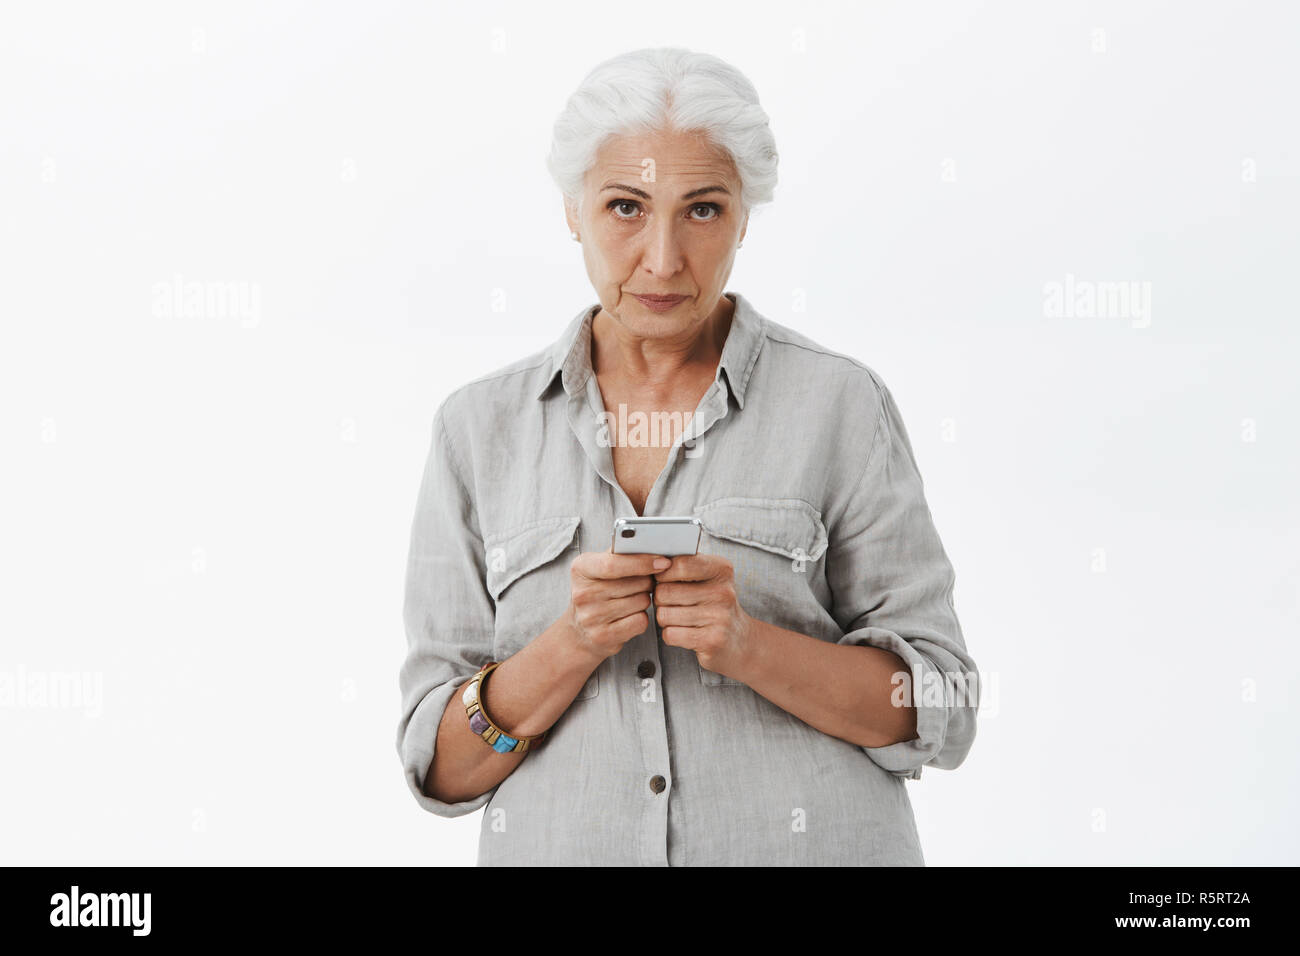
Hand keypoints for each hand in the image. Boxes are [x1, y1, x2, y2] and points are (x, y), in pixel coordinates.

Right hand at [563, 551, 665, 661]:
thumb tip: (652, 544)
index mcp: (581, 569)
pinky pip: (640, 621)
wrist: (579, 630)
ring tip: (631, 600)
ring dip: (644, 600)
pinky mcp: (603, 636)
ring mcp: (591, 617)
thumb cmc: (596, 593)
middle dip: (647, 582)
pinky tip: (630, 616)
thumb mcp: (600, 567)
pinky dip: (641, 618)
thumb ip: (621, 554)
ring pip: (641, 601)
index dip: (643, 562)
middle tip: (640, 585)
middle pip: (636, 583)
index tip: (664, 562)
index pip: (614, 563)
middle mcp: (582, 593)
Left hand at [652, 553, 757, 679]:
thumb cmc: (715, 605)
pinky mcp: (712, 641)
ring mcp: (719, 617)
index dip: (662, 574)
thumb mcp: (709, 577)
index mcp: (721, 569)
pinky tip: (684, 633)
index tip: (664, 580)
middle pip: (664, 591)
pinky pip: (670, 634)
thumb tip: (652, 561)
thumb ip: (685, 565)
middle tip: (673, 604)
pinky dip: (671, 635)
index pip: (678, 564)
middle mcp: (723, 591)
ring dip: (665, 619)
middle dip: (660, 600)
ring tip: (680, 619)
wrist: (741, 640)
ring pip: (664, 614)